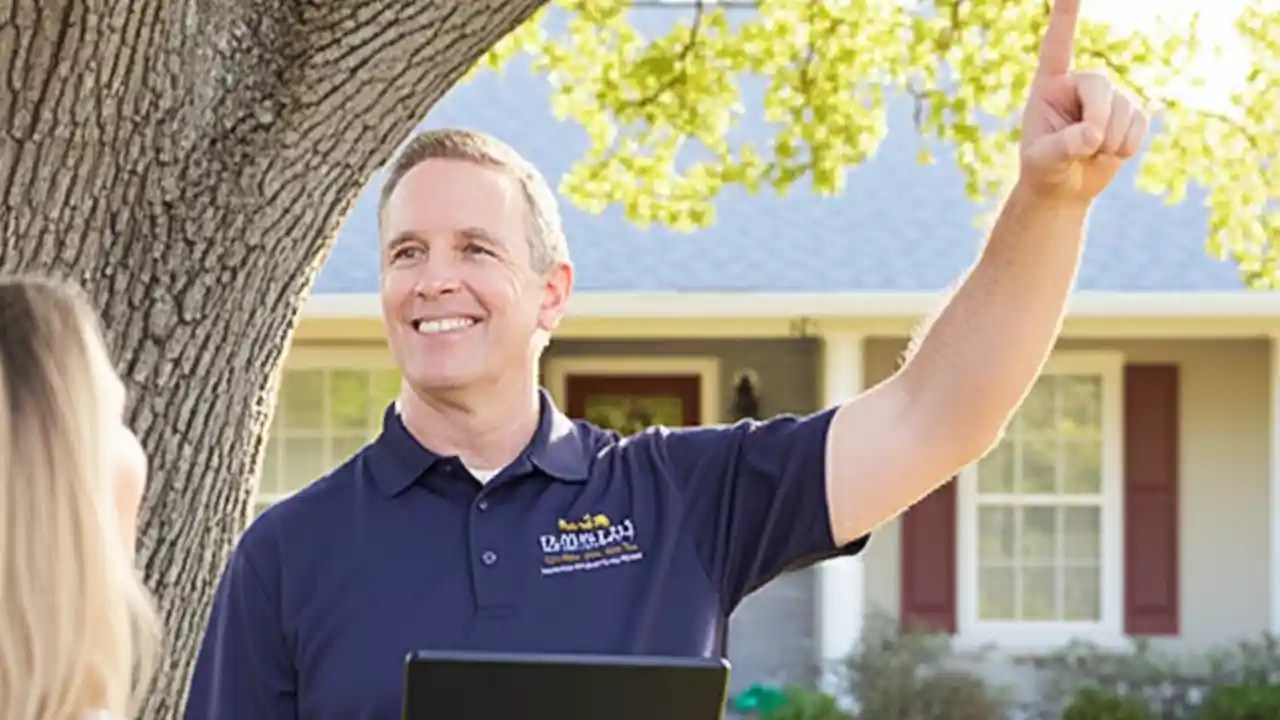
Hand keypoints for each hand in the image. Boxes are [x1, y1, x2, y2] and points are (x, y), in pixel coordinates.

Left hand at [1018, 0, 1148, 201]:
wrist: (1064, 187)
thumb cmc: (1044, 169)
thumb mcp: (1042, 161)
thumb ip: (1062, 146)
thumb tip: (1092, 135)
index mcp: (1049, 84)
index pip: (1058, 45)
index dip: (1066, 14)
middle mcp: (1081, 82)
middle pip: (1102, 86)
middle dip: (1098, 122)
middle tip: (1086, 148)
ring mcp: (1110, 95)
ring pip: (1124, 110)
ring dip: (1111, 142)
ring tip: (1090, 153)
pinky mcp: (1131, 112)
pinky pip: (1141, 124)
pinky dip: (1127, 146)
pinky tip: (1110, 152)